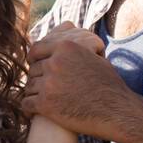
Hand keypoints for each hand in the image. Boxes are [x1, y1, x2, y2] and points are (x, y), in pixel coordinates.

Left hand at [23, 21, 131, 140]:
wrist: (116, 111)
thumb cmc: (108, 85)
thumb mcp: (94, 56)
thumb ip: (75, 46)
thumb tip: (65, 30)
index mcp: (66, 47)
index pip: (36, 49)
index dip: (33, 58)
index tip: (33, 65)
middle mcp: (55, 63)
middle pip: (32, 70)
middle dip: (36, 78)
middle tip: (40, 87)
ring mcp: (48, 84)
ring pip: (29, 87)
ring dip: (33, 94)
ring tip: (38, 99)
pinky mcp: (45, 104)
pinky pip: (27, 103)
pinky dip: (29, 109)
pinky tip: (32, 112)